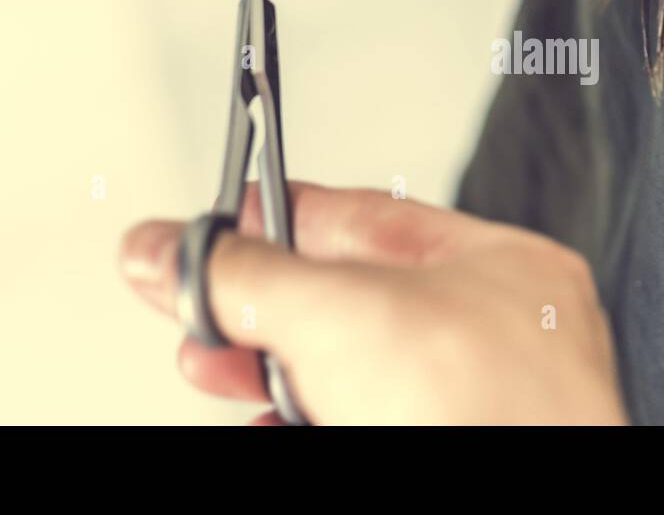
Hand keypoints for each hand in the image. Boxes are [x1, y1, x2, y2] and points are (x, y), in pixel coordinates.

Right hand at [120, 184, 627, 425]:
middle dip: (256, 306)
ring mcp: (468, 406)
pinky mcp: (440, 447)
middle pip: (345, 298)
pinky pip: (357, 419)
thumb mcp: (338, 314)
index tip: (213, 227)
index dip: (278, 217)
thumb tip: (164, 249)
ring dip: (264, 370)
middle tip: (195, 308)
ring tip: (212, 368)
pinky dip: (297, 418)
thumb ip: (243, 275)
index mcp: (498, 269)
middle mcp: (491, 337)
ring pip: (345, 369)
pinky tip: (266, 424)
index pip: (366, 216)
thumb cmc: (486, 421)